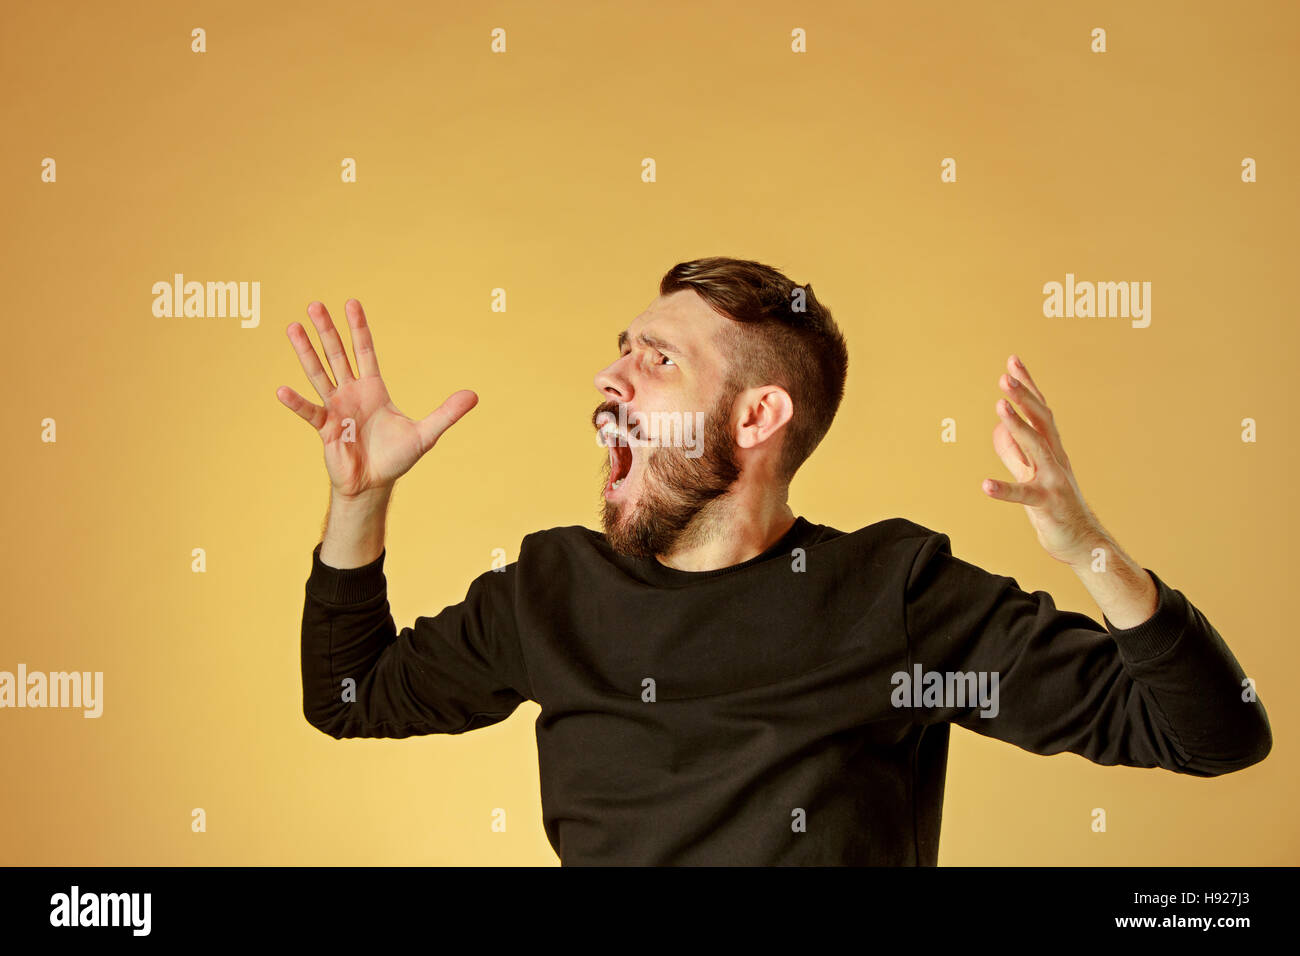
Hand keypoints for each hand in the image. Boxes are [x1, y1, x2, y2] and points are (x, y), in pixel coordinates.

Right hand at [275, 299, 477, 498]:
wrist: (374, 483)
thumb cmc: (396, 457)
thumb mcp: (426, 434)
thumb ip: (447, 414)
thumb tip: (474, 396)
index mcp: (373, 389)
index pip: (365, 351)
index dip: (359, 328)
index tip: (351, 303)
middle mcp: (351, 393)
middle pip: (337, 355)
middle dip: (327, 331)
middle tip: (315, 305)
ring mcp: (336, 408)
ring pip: (319, 374)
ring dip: (306, 352)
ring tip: (292, 328)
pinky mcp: (325, 428)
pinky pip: (309, 412)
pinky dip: (297, 403)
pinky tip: (282, 390)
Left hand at [982, 354, 1101, 564]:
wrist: (1081, 541)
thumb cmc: (1054, 505)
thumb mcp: (1031, 474)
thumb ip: (1015, 452)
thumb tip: (998, 428)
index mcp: (1051, 449)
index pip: (1039, 411)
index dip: (1027, 387)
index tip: (1013, 362)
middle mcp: (1055, 458)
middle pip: (1041, 420)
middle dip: (1024, 396)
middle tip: (1004, 376)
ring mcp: (1054, 480)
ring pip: (1036, 447)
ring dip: (1017, 425)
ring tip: (999, 406)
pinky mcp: (1047, 504)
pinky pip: (1024, 494)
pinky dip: (1004, 489)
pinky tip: (985, 485)